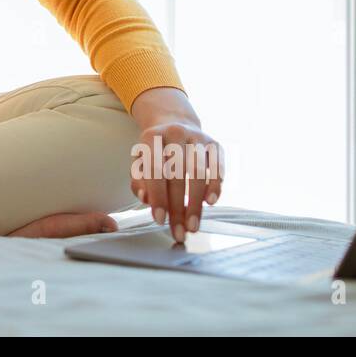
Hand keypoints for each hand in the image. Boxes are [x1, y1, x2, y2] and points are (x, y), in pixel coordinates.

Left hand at [128, 87, 224, 243]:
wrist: (174, 125)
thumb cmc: (155, 153)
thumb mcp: (140, 163)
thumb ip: (139, 182)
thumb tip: (145, 198)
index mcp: (151, 136)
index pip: (154, 169)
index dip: (157, 196)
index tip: (160, 219)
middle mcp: (175, 133)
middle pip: (176, 175)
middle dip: (177, 208)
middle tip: (178, 231)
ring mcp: (196, 136)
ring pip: (197, 173)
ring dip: (195, 203)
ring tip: (193, 225)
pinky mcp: (214, 144)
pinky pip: (216, 167)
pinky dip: (214, 186)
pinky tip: (210, 203)